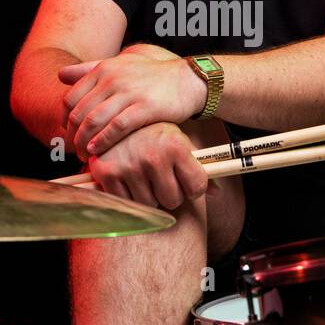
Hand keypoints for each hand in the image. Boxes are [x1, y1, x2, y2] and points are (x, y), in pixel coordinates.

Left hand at [59, 51, 205, 159]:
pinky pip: (116, 127)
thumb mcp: (119, 64)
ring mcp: (129, 93)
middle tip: (74, 151)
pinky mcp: (145, 108)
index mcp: (103, 69)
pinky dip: (103, 141)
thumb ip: (89, 69)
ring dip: (84, 142)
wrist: (186, 80)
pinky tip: (97, 151)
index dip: (64, 120)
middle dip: (73, 136)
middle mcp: (112, 79)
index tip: (68, 134)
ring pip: (94, 121)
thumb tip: (60, 74)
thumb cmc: (150, 75)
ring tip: (84, 155)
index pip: (70, 98)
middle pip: (79, 112)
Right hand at [85, 121, 208, 209]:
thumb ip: (198, 167)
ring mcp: (129, 166)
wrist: (115, 119)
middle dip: (170, 194)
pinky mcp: (107, 173)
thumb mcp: (178, 142)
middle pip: (173, 200)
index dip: (193, 189)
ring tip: (144, 177)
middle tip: (162, 180)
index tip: (187, 184)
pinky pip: (126, 202)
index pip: (197, 186)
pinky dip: (128, 196)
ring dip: (148, 196)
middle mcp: (153, 156)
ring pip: (149, 204)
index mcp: (175, 145)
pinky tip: (127, 179)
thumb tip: (217, 192)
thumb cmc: (153, 134)